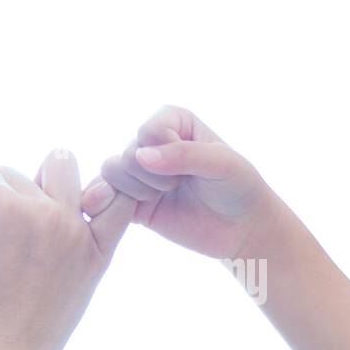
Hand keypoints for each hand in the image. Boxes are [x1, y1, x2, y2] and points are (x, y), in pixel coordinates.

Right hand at [0, 143, 134, 349]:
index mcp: (0, 208)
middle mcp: (44, 213)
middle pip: (12, 174)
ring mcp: (76, 232)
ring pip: (60, 169)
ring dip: (39, 186)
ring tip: (23, 229)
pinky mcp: (98, 254)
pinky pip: (117, 203)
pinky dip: (106, 192)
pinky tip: (83, 205)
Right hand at [90, 105, 278, 259]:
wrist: (242, 228)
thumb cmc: (239, 187)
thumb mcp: (222, 163)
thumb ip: (185, 155)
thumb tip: (142, 156)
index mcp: (174, 121)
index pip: (149, 131)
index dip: (168, 152)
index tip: (195, 167)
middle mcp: (153, 142)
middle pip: (129, 154)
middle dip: (154, 176)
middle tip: (179, 186)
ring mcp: (141, 172)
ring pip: (112, 172)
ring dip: (138, 190)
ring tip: (166, 196)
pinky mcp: (133, 201)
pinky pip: (106, 196)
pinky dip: (115, 204)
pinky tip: (140, 209)